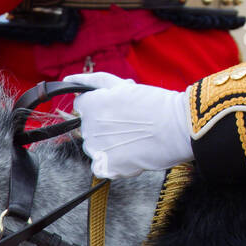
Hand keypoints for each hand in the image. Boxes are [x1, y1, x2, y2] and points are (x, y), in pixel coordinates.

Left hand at [62, 71, 192, 178]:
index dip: (101, 106)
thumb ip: (92, 81)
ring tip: (134, 138)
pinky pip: (101, 167)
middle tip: (131, 123)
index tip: (119, 109)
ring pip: (95, 147)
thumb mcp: (121, 85)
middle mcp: (88, 127)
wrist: (178, 126)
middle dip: (105, 125)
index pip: (82, 106)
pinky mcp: (108, 167)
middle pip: (89, 128)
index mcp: (90, 105)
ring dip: (109, 144)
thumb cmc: (154, 103)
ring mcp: (97, 149)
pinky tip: (131, 153)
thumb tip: (66, 78)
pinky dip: (113, 163)